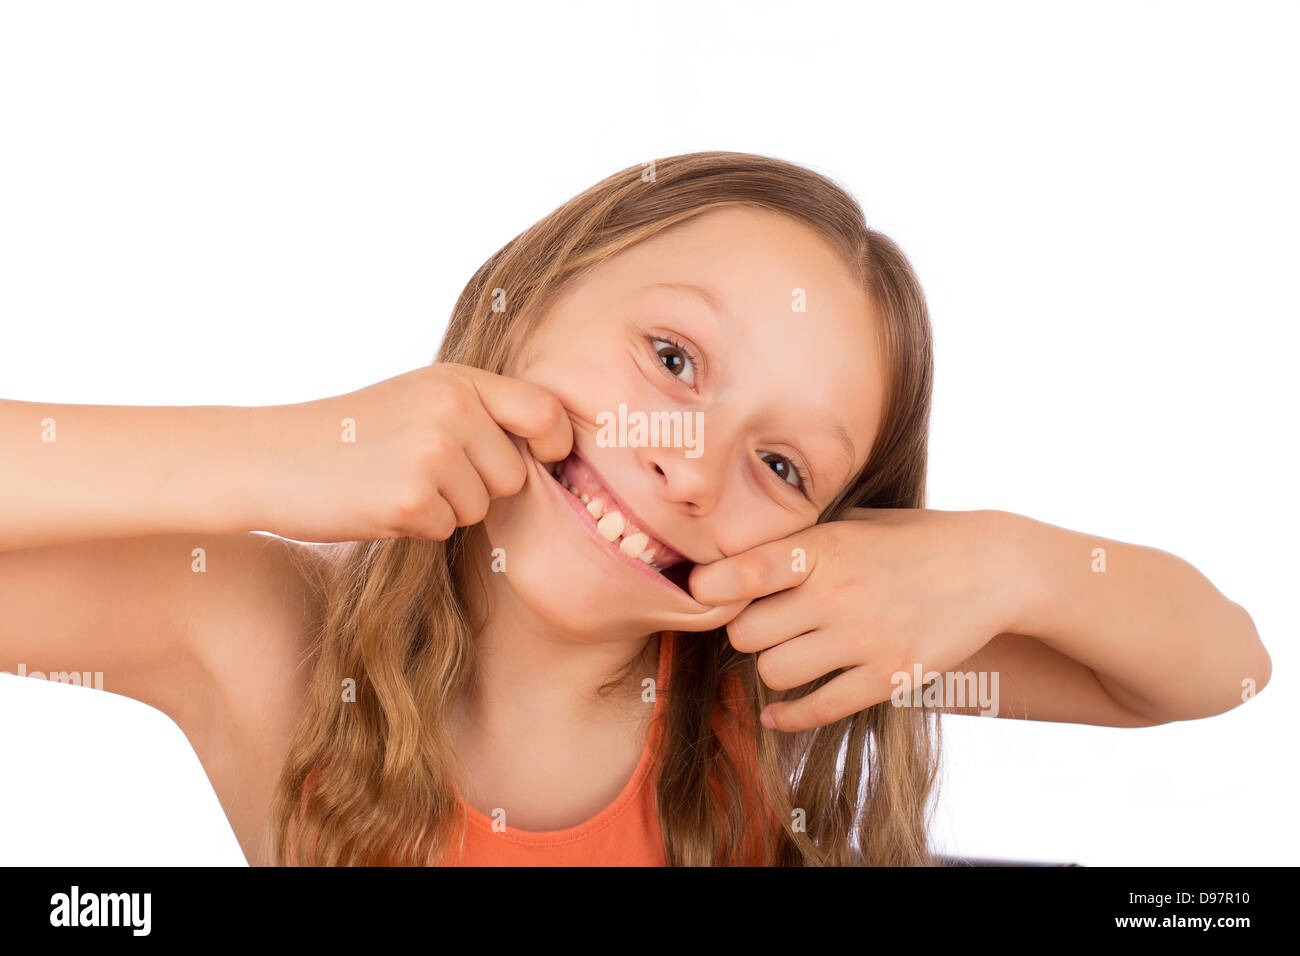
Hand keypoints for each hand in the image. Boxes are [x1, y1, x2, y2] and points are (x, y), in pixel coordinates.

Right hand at [256, 363, 572, 542]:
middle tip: (421, 470)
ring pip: (482, 507)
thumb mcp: (418, 399)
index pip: (544, 410)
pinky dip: (416, 526)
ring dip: (446, 508)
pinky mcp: (411, 497)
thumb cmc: (352, 435)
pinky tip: (378, 501)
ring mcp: (433, 452)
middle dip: (480, 486)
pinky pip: (446, 530)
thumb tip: (550, 447)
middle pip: (514, 474)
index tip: (545, 457)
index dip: (554, 442)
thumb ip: (477, 412)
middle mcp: (452, 409)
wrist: (269, 458)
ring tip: (395, 481)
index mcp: (458, 380)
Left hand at [686, 509, 1025, 731]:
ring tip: (787, 654)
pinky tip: (778, 712)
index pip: (743, 572)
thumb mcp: (855, 521)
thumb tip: (729, 557)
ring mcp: (864, 638)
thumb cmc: (912, 539)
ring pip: (773, 672)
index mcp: (825, 546)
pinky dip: (788, 716)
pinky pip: (816, 709)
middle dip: (745, 631)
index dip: (710, 588)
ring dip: (772, 667)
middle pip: (745, 632)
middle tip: (761, 625)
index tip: (704, 593)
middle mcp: (838, 593)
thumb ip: (800, 540)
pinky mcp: (888, 676)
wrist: (992, 567)